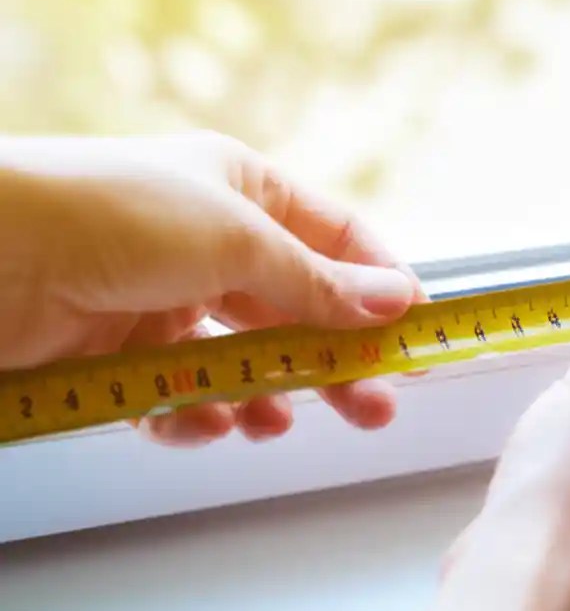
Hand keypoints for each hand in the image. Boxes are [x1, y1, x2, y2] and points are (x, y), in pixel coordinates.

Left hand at [0, 131, 424, 445]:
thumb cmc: (115, 213)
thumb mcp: (237, 240)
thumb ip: (318, 283)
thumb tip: (397, 300)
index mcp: (243, 189)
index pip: (335, 237)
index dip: (379, 283)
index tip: (414, 331)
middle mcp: (209, 241)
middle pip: (297, 308)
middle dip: (334, 359)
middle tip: (374, 406)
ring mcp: (164, 295)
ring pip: (242, 357)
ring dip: (265, 393)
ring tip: (278, 421)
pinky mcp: (121, 349)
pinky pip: (180, 390)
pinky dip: (197, 411)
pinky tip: (208, 421)